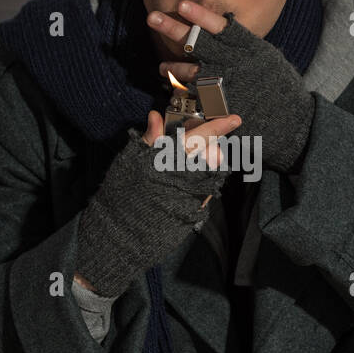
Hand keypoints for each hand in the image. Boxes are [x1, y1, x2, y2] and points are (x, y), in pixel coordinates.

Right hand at [74, 107, 240, 300]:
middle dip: (211, 147)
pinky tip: (184, 184)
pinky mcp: (194, 212)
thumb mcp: (131, 163)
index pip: (200, 137)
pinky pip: (205, 192)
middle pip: (212, 155)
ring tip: (187, 168)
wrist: (119, 236)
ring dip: (206, 166)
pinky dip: (200, 183)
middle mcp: (185, 178)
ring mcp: (192, 196)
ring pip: (212, 173)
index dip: (218, 126)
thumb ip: (149, 139)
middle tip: (201, 146)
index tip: (234, 119)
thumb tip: (156, 116)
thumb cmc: (121, 197)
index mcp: (169, 160)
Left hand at [149, 1, 314, 172]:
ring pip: (191, 73)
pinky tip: (173, 93)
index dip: (201, 15)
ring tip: (162, 67)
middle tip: (152, 17)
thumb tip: (226, 28)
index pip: (222, 28)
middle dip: (173, 28)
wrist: (293, 124)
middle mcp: (236, 65)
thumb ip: (246, 45)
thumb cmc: (281, 89)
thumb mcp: (268, 59)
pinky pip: (195, 100)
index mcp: (250, 49)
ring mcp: (227, 88)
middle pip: (199, 43)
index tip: (182, 4)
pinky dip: (182, 96)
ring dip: (173, 68)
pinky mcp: (220, 111)